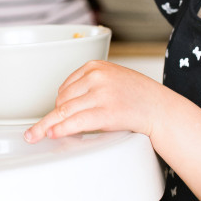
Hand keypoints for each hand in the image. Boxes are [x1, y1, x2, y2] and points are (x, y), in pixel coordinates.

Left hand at [24, 61, 173, 142]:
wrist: (162, 109)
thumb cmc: (139, 97)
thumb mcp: (112, 79)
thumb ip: (90, 85)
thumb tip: (63, 103)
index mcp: (96, 66)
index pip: (66, 87)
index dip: (60, 105)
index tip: (55, 116)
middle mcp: (97, 76)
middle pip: (62, 99)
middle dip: (58, 116)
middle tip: (54, 128)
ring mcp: (101, 94)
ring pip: (64, 111)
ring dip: (50, 125)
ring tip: (38, 135)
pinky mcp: (106, 112)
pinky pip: (75, 122)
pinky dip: (59, 129)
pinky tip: (51, 134)